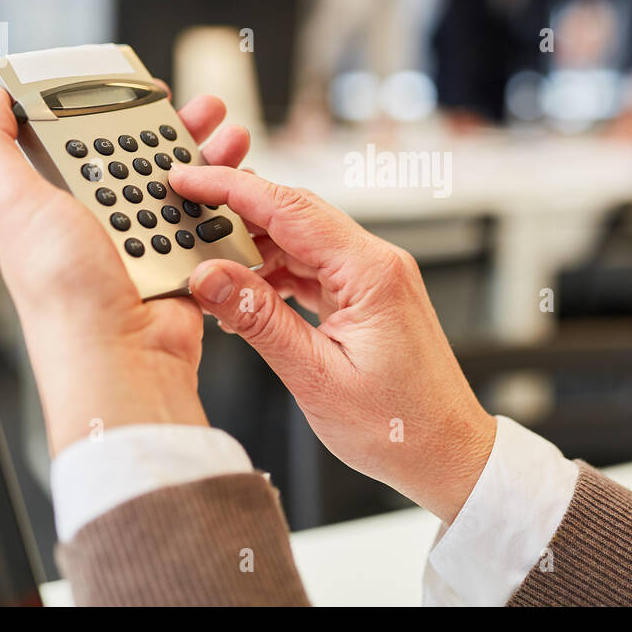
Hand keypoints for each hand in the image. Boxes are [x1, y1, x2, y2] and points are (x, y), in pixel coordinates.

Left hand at [0, 85, 250, 454]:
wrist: (122, 358)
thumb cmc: (64, 296)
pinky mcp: (181, 264)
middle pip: (139, 156)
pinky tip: (237, 179)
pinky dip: (227, 199)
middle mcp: (96, 222)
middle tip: (198, 106)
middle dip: (172, 126)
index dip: (104, 108)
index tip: (133, 87)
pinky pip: (209, 221)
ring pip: (181, 184)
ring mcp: (143, 243)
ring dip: (209, 154)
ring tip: (228, 132)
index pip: (80, 140)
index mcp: (53, 204)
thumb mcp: (11, 206)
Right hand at [166, 164, 496, 524]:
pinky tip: (243, 296)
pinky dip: (275, 277)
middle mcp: (377, 263)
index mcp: (371, 272)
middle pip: (294, 216)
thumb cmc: (400, 428)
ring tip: (204, 266)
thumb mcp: (315, 377)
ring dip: (252, 251)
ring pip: (300, 242)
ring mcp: (374, 279)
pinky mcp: (368, 297)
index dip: (231, 187)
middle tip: (183, 216)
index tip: (188, 177)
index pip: (290, 207)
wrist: (448, 454)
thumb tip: (209, 277)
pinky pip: (312, 269)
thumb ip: (260, 320)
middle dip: (235, 211)